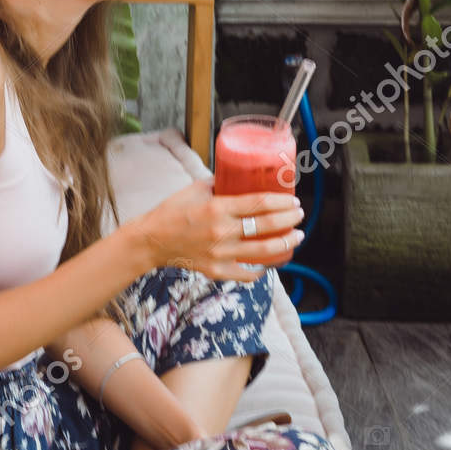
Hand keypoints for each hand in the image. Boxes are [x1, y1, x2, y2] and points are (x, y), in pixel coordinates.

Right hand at [135, 180, 304, 280]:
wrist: (151, 241)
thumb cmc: (172, 211)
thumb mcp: (195, 189)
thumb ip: (219, 183)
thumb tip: (240, 175)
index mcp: (218, 207)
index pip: (260, 203)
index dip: (283, 202)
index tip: (294, 201)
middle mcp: (222, 231)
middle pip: (267, 226)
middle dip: (290, 220)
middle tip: (299, 216)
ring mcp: (220, 254)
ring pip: (264, 251)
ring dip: (286, 243)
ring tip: (296, 237)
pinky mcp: (216, 271)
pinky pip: (247, 274)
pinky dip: (262, 270)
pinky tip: (270, 263)